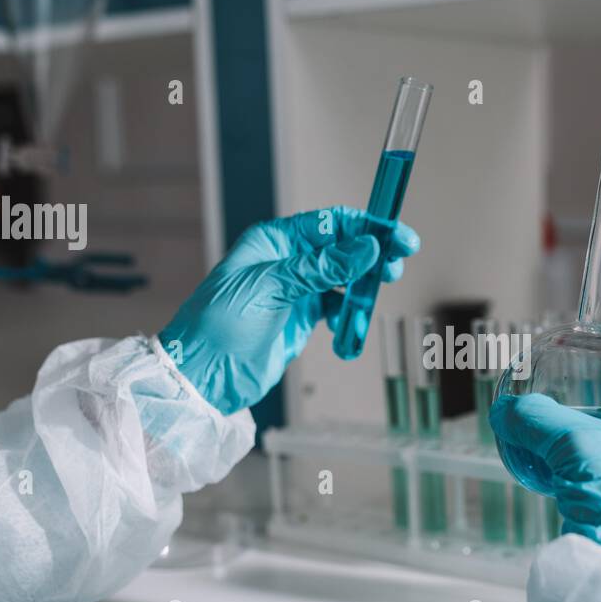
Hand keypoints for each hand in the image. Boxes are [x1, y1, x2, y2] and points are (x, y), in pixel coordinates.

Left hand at [160, 206, 418, 414]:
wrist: (203, 377)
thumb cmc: (220, 325)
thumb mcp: (271, 288)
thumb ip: (321, 268)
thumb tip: (366, 248)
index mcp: (274, 242)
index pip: (330, 224)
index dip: (365, 227)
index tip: (396, 235)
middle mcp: (288, 261)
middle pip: (343, 248)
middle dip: (372, 254)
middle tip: (398, 265)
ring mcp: (295, 290)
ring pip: (344, 279)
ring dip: (365, 286)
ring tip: (379, 294)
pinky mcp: (301, 318)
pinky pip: (337, 309)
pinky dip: (350, 315)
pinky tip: (354, 324)